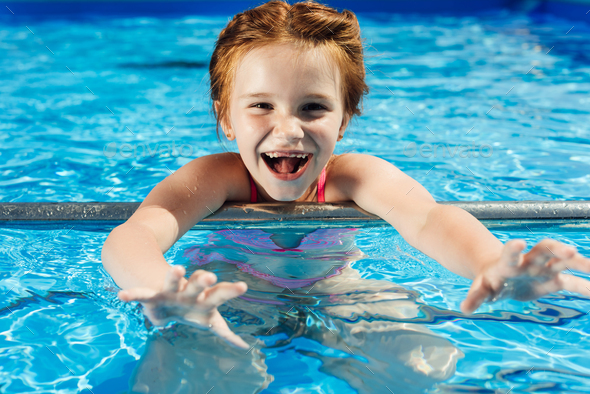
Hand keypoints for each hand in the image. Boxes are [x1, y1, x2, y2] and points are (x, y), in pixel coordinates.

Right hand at [118, 265, 248, 347]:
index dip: (230, 290)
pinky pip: (141, 294)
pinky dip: (132, 294)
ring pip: (173, 281)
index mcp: (204, 298)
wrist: (165, 296)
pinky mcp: (151, 296)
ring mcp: (170, 291)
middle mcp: (188, 291)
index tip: (243, 286)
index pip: (219, 293)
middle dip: (202, 280)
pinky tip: (122, 296)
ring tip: (178, 269)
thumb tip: (244, 346)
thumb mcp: (208, 320)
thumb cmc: (191, 309)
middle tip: (210, 276)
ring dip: (175, 275)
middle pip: (197, 283)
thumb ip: (224, 332)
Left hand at [461, 239, 589, 313]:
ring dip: (579, 263)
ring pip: (564, 261)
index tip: (519, 243)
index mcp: (508, 263)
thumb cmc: (490, 280)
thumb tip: (464, 308)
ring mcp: (544, 268)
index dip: (513, 249)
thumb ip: (475, 297)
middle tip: (571, 250)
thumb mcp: (482, 289)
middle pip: (545, 249)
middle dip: (557, 249)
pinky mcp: (553, 279)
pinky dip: (585, 287)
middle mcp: (529, 261)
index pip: (510, 253)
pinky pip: (572, 283)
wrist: (501, 275)